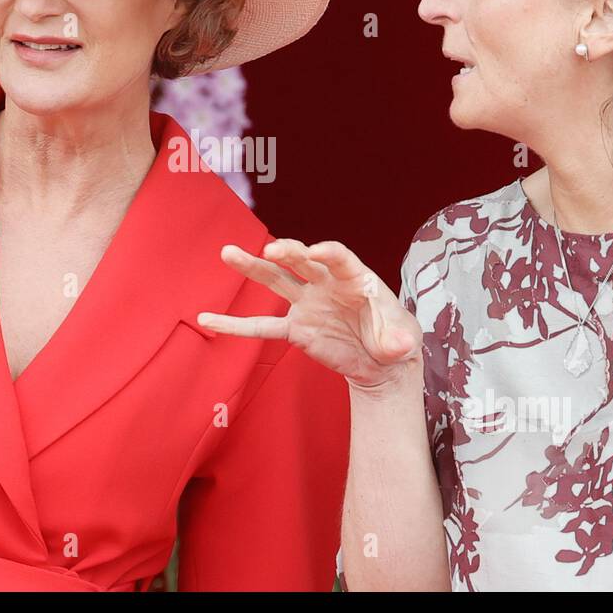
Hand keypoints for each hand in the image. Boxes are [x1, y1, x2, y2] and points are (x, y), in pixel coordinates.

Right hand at [196, 238, 422, 390]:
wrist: (380, 362)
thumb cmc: (394, 339)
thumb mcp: (402, 340)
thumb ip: (398, 340)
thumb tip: (400, 346)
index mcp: (355, 278)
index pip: (340, 258)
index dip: (328, 253)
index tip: (315, 251)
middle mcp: (326, 284)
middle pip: (303, 261)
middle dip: (288, 253)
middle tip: (269, 250)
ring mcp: (307, 304)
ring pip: (276, 281)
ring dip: (253, 267)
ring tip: (228, 253)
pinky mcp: (295, 328)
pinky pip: (262, 326)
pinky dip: (236, 325)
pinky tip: (209, 320)